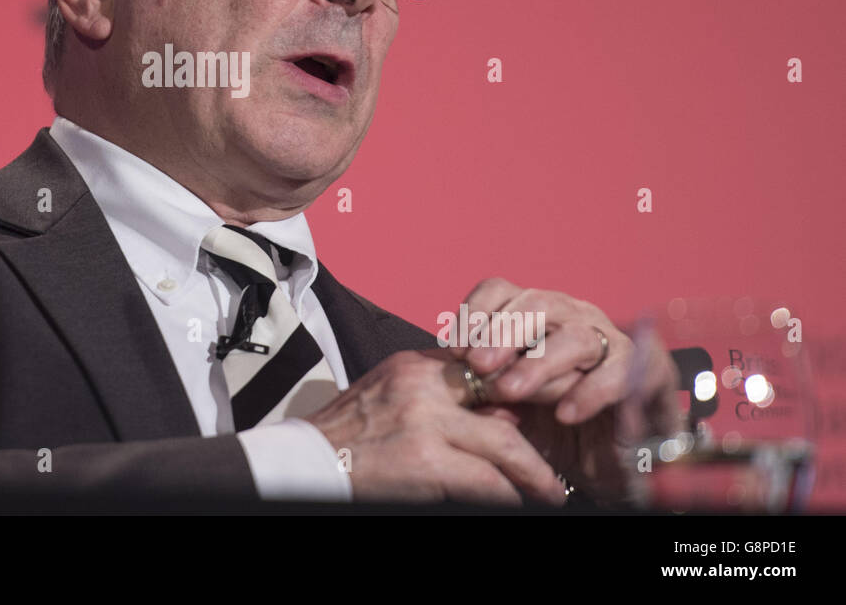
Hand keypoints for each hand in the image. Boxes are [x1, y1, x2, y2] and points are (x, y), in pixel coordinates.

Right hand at [303, 349, 569, 505]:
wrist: (302, 463)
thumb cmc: (346, 438)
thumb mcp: (393, 401)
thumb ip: (443, 402)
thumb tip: (504, 417)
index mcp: (415, 364)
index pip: (484, 363)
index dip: (524, 384)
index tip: (553, 401)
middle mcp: (422, 384)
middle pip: (504, 398)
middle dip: (541, 426)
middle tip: (563, 450)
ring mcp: (424, 421)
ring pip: (505, 443)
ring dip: (536, 473)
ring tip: (553, 492)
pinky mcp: (424, 460)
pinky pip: (486, 481)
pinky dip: (508, 495)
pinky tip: (518, 503)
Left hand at [448, 277, 683, 500]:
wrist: (607, 463)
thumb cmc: (549, 427)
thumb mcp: (508, 407)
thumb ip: (485, 385)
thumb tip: (456, 374)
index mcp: (535, 314)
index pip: (501, 290)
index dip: (475, 313)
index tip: (452, 347)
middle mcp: (572, 315)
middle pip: (536, 304)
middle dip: (503, 333)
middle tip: (478, 365)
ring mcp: (609, 339)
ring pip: (574, 336)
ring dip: (539, 363)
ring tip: (511, 391)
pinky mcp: (645, 369)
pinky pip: (616, 373)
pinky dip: (590, 392)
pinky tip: (565, 414)